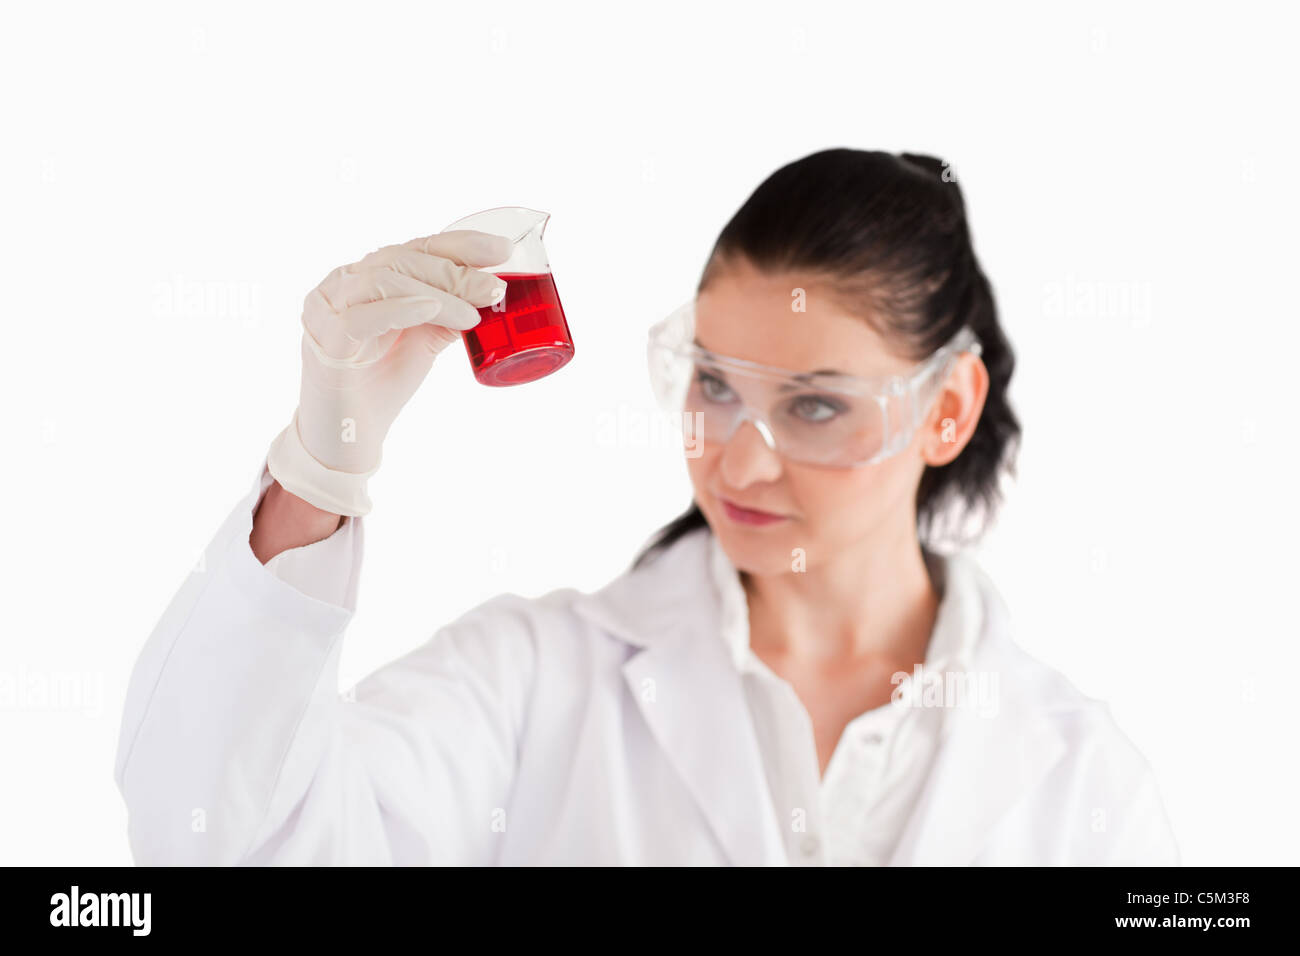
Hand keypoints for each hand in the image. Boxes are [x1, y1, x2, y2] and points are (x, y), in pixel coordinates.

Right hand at [266, 229, 511, 515]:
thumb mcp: (424, 342)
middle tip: (494, 289)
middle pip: (404, 260)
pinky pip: (361, 316)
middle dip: (455, 271)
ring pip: (385, 280)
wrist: (347, 434)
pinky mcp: (325, 339)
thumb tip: (488, 294)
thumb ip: (448, 316)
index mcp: (370, 276)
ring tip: (472, 313)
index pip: (418, 247)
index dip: (461, 244)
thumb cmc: (381, 383)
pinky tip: (431, 309)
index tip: (502, 249)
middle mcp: (345, 283)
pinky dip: (400, 309)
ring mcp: (329, 308)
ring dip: (436, 292)